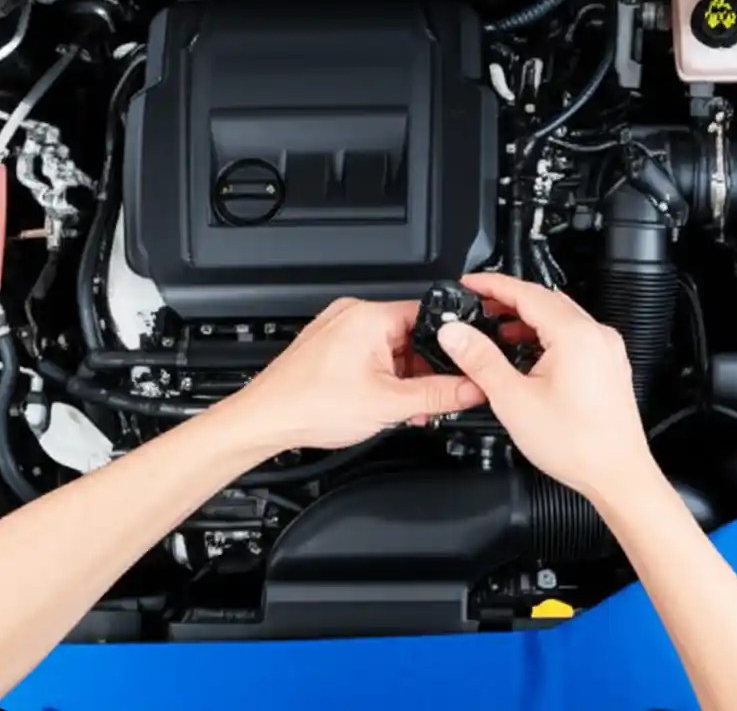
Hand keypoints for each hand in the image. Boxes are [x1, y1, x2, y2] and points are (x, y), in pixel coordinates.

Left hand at [228, 298, 485, 452]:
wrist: (265, 422)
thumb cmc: (308, 406)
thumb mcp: (390, 404)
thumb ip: (439, 395)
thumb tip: (472, 389)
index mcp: (370, 316)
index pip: (430, 317)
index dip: (450, 346)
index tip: (460, 367)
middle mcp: (352, 315)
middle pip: (411, 336)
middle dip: (424, 370)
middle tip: (429, 399)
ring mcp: (338, 329)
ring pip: (391, 349)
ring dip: (403, 378)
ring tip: (400, 407)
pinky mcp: (329, 346)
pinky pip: (370, 355)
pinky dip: (382, 378)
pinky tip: (380, 403)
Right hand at [437, 273, 658, 501]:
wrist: (617, 475)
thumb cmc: (578, 444)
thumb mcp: (514, 399)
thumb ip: (480, 360)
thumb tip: (456, 333)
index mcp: (575, 335)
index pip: (526, 292)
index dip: (492, 285)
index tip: (469, 284)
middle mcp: (597, 336)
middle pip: (545, 301)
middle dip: (508, 301)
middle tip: (477, 307)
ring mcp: (606, 350)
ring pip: (560, 319)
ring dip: (526, 320)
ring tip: (496, 332)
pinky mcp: (609, 366)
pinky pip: (574, 337)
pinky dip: (546, 337)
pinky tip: (528, 354)